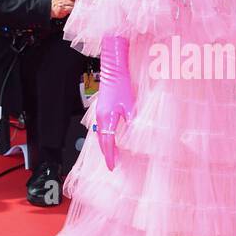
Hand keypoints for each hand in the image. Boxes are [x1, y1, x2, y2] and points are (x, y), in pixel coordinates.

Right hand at [95, 34, 134, 170]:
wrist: (114, 70)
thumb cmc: (121, 84)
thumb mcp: (131, 106)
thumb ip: (133, 123)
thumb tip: (136, 136)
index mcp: (106, 118)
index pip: (107, 143)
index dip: (111, 156)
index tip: (113, 166)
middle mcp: (100, 118)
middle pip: (101, 141)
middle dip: (107, 154)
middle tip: (113, 164)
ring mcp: (99, 113)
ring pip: (100, 135)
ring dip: (105, 145)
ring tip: (112, 155)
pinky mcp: (101, 109)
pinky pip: (101, 128)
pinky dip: (104, 137)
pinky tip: (110, 138)